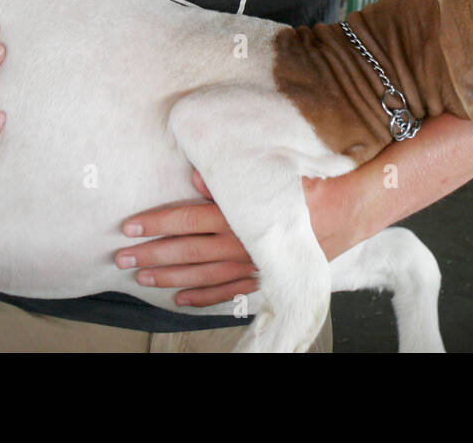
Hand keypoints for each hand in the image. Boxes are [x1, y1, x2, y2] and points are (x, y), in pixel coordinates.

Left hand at [115, 169, 329, 307]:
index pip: (186, 220)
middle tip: (122, 258)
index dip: (156, 222)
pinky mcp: (263, 277)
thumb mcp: (273, 173)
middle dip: (151, 253)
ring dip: (169, 276)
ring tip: (142, 277)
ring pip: (201, 275)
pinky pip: (226, 293)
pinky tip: (180, 299)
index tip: (131, 225)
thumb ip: (232, 178)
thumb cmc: (311, 186)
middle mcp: (239, 244)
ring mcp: (251, 265)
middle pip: (186, 251)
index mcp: (238, 215)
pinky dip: (202, 297)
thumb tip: (196, 175)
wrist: (350, 210)